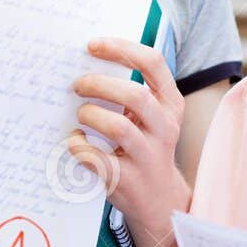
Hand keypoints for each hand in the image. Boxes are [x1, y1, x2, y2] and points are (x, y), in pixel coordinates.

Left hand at [69, 36, 187, 244]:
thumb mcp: (149, 117)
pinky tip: (75, 141)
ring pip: (119, 127)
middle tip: (78, 84)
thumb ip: (130, 92)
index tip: (92, 45)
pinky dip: (79, 146)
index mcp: (170, 104)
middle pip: (134, 95)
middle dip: (99, 84)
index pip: (153, 63)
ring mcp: (148, 156)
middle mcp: (165, 128)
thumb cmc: (145, 147)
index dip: (120, 48)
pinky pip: (98, 159)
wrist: (159, 201)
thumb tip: (89, 61)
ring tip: (80, 115)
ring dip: (91, 115)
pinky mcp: (128, 180)